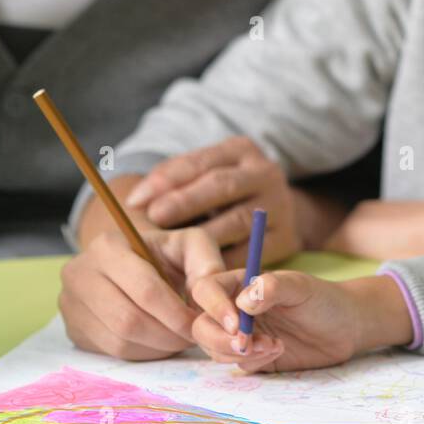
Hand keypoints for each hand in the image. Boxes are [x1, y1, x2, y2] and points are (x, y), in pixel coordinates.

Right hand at [59, 227, 225, 359]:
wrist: (132, 260)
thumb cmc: (165, 253)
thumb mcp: (190, 245)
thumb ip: (208, 267)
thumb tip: (215, 305)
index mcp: (108, 246)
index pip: (146, 290)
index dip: (177, 314)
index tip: (199, 324)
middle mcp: (80, 272)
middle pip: (128, 320)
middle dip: (167, 335)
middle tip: (191, 337)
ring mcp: (70, 304)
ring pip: (119, 340)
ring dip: (157, 347)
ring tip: (178, 338)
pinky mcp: (73, 329)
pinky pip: (111, 352)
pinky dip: (142, 353)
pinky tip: (159, 341)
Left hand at [126, 137, 300, 266]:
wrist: (278, 215)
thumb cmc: (225, 197)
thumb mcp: (207, 176)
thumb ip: (175, 181)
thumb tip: (136, 200)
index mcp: (242, 151)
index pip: (199, 161)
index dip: (166, 179)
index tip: (136, 199)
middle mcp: (265, 174)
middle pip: (221, 186)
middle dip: (185, 201)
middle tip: (155, 217)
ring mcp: (280, 206)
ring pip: (238, 221)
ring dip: (203, 237)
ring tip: (172, 250)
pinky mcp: (287, 239)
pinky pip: (251, 253)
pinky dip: (224, 263)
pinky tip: (198, 272)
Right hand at [190, 268, 413, 372]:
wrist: (344, 328)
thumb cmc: (323, 299)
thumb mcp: (301, 287)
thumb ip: (274, 287)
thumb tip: (244, 300)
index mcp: (238, 283)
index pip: (206, 291)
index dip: (214, 308)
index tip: (236, 325)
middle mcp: (233, 309)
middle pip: (201, 325)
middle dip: (219, 340)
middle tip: (247, 345)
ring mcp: (240, 334)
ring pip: (214, 349)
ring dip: (240, 353)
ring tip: (274, 345)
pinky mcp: (252, 357)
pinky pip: (237, 365)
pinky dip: (253, 362)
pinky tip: (279, 350)